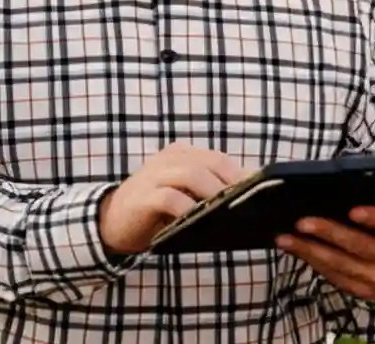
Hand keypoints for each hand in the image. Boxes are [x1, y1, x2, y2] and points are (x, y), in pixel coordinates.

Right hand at [98, 141, 250, 255]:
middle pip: (210, 162)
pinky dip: (188, 208)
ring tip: (229, 211)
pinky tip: (199, 220)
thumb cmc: (155, 210)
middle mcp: (170, 159)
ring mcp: (155, 175)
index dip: (242, 174)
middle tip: (250, 203)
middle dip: (233, 182)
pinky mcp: (144, 196)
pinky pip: (170, 198)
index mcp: (182, 155)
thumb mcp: (184, 196)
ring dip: (214, 192)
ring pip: (192, 174)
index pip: (219, 159)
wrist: (111, 220)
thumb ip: (207, 193)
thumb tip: (246, 202)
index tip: (262, 193)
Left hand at [276, 201, 374, 300]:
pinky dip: (313, 262)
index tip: (352, 210)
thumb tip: (361, 171)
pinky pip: (336, 277)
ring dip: (311, 250)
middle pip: (362, 246)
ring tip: (285, 237)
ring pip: (343, 265)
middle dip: (329, 233)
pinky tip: (295, 249)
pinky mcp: (367, 292)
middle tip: (301, 221)